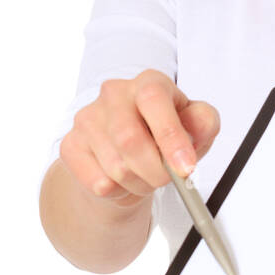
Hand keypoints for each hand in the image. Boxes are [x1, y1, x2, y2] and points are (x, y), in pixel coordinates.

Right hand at [59, 69, 220, 208]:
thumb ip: (203, 122)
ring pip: (116, 168)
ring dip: (140, 183)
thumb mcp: (195, 128)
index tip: (185, 168)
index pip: (153, 100)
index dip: (170, 137)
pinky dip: (118, 191)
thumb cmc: (165, 138)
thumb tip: (200, 126)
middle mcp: (114, 94)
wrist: (130, 158)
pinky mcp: (71, 145)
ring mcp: (87, 118)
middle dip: (156, 171)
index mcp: (148, 83)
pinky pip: (98, 183)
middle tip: (167, 179)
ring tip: (145, 175)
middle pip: (129, 140)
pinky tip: (122, 178)